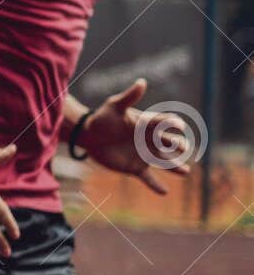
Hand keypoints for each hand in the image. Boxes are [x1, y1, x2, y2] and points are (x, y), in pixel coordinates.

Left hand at [80, 78, 191, 193]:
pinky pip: (148, 178)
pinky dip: (156, 185)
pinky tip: (164, 192)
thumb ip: (129, 97)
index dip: (172, 123)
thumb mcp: (115, 106)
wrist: (89, 136)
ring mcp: (144, 155)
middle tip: (185, 148)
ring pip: (165, 163)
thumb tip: (142, 82)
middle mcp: (150, 140)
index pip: (165, 123)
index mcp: (148, 124)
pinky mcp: (135, 168)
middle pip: (170, 144)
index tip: (178, 125)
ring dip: (175, 167)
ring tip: (185, 172)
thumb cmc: (102, 118)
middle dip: (179, 146)